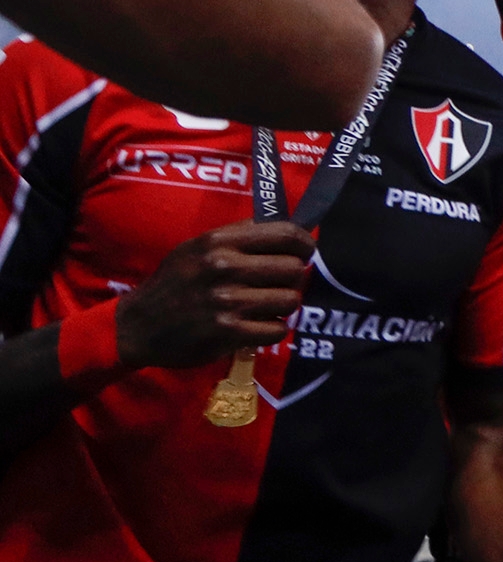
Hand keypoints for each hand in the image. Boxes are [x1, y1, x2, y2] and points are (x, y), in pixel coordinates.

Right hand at [114, 221, 313, 369]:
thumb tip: (291, 230)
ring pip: (290, 300)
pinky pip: (277, 329)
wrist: (137, 326)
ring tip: (264, 306)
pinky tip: (255, 326)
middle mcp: (223, 267)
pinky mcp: (227, 331)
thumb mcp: (198, 247)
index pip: (286, 234)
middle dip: (293, 279)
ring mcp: (226, 300)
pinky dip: (271, 330)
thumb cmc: (175, 283)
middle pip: (294, 269)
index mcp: (218, 241)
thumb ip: (240, 236)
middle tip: (279, 285)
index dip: (305, 244)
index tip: (305, 252)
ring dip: (282, 306)